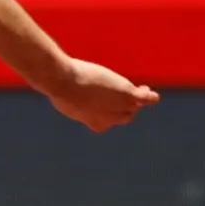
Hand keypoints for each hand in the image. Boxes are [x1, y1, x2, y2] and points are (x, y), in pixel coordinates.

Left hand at [42, 57, 158, 132]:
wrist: (63, 82)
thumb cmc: (58, 89)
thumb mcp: (63, 97)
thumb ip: (67, 98)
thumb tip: (55, 91)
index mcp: (94, 122)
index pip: (106, 123)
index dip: (108, 115)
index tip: (107, 108)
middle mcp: (109, 118)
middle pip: (124, 116)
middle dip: (126, 108)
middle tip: (129, 99)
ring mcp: (119, 105)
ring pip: (134, 105)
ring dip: (138, 100)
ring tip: (142, 91)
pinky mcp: (126, 92)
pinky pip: (144, 98)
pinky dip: (149, 96)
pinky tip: (150, 92)